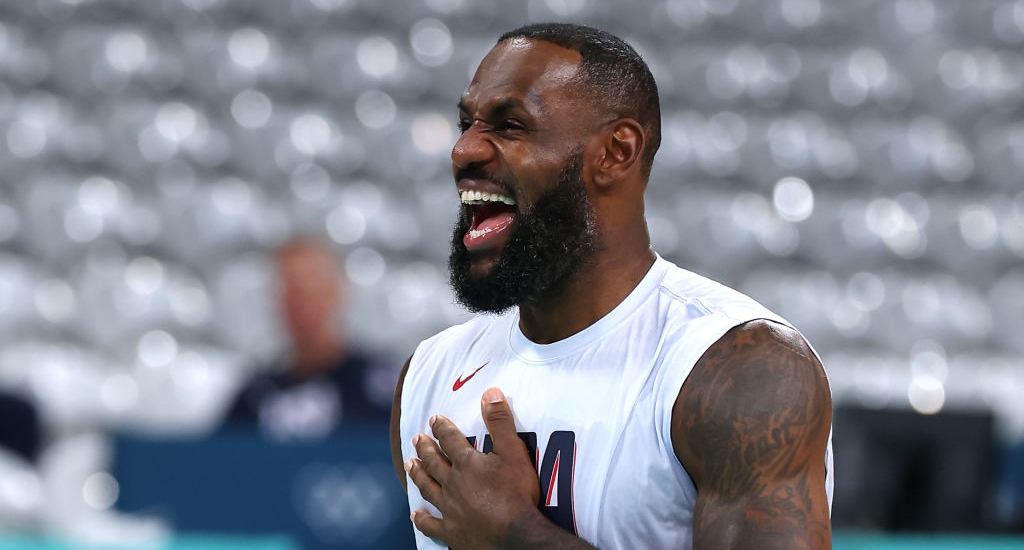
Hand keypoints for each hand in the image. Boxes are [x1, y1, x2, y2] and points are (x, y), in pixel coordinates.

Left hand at [406, 387, 541, 548]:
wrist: (516, 537)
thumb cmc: (517, 494)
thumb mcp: (514, 452)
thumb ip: (500, 422)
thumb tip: (490, 392)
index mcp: (467, 464)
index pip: (450, 440)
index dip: (441, 428)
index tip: (434, 419)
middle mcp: (453, 484)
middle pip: (434, 462)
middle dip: (425, 448)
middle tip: (416, 439)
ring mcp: (450, 509)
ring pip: (428, 488)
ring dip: (418, 475)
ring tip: (409, 465)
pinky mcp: (452, 532)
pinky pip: (432, 525)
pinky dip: (423, 520)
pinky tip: (416, 515)